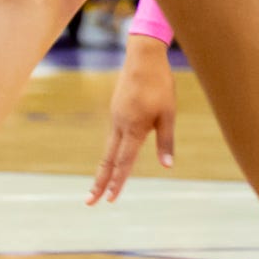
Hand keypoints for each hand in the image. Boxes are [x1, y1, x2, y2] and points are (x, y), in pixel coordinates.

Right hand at [90, 37, 178, 203]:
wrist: (143, 56)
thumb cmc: (160, 84)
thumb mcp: (168, 113)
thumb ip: (165, 141)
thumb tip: (167, 166)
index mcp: (133, 129)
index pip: (124, 162)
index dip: (118, 182)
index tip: (110, 200)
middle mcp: (119, 125)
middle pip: (108, 160)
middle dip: (100, 182)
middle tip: (89, 202)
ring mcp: (115, 116)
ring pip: (109, 147)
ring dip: (105, 167)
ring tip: (100, 185)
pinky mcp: (116, 108)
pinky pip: (113, 134)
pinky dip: (112, 149)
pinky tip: (116, 153)